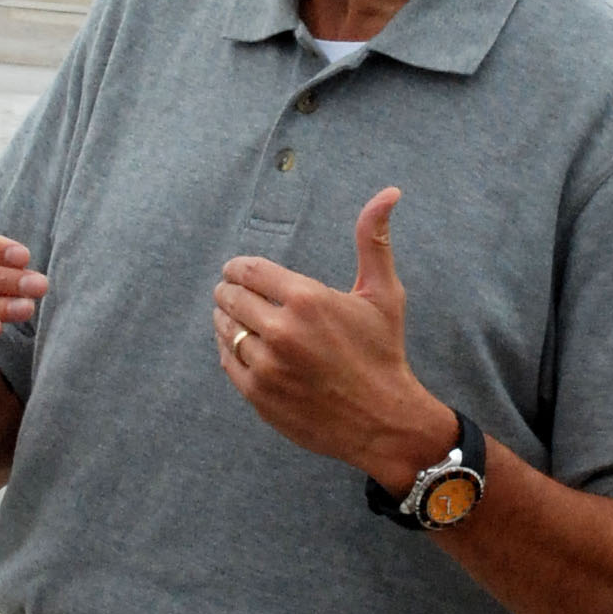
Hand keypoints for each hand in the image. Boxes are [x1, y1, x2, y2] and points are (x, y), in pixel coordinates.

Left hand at [212, 189, 452, 487]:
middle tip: (230, 292)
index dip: (237, 268)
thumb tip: (389, 191)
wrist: (383, 422)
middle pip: (231, 297)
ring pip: (224, 329)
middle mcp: (282, 331)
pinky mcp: (258, 395)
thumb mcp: (383, 294)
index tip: (236, 270)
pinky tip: (238, 344)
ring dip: (224, 318)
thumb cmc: (384, 354)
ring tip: (233, 316)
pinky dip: (226, 347)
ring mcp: (266, 365)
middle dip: (228, 291)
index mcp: (307, 299)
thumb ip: (373, 240)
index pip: (248, 270)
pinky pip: (226, 360)